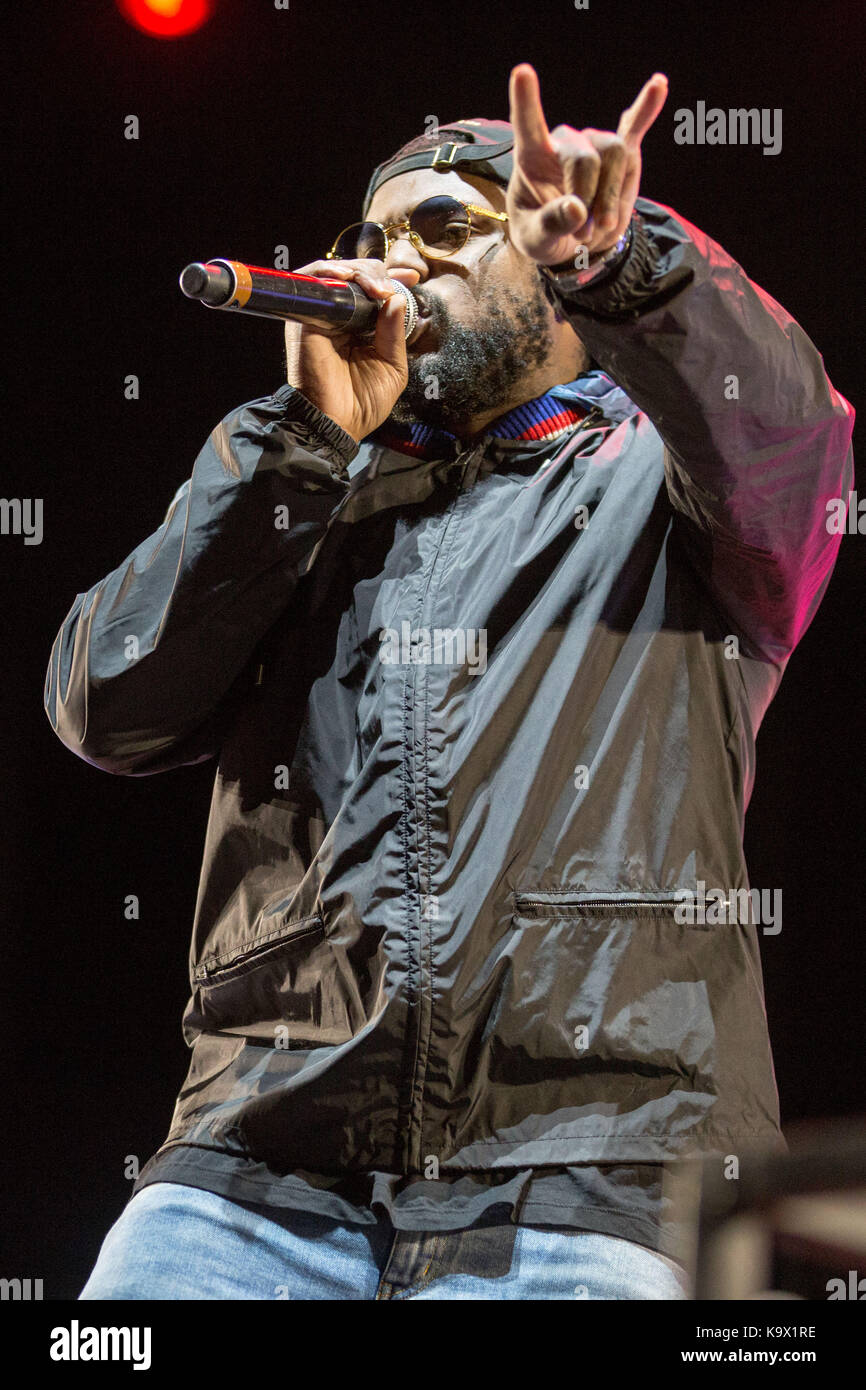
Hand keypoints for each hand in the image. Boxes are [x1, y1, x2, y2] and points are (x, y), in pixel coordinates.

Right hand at [284, 259, 413, 441]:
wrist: (339, 424)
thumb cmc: (364, 403)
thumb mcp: (393, 367)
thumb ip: (395, 333)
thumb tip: (397, 298)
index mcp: (360, 329)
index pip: (372, 291)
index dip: (390, 278)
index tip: (411, 277)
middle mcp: (339, 319)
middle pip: (356, 276)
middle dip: (377, 273)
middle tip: (391, 287)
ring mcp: (321, 316)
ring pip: (337, 273)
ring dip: (360, 272)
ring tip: (377, 287)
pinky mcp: (305, 318)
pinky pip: (314, 281)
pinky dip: (333, 273)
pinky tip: (353, 281)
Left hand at [506, 63, 667, 266]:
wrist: (571, 245)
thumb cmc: (544, 236)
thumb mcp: (537, 241)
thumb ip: (551, 224)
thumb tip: (576, 208)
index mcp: (533, 158)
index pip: (528, 126)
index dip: (526, 101)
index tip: (523, 72)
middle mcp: (565, 143)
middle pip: (587, 159)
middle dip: (589, 199)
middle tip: (584, 233)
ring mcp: (594, 145)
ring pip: (615, 155)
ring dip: (612, 196)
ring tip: (603, 224)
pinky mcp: (621, 153)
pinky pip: (635, 126)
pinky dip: (646, 109)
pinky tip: (659, 85)